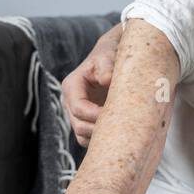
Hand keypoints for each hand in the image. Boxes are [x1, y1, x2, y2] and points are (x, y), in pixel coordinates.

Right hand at [63, 24, 121, 145]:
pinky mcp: (86, 120)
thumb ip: (106, 67)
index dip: (95, 115)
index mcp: (72, 86)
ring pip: (82, 135)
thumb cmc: (109, 55)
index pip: (79, 108)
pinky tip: (120, 133)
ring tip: (122, 131)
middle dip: (99, 129)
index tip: (116, 116)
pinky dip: (102, 139)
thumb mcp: (107, 56)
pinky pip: (89, 138)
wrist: (111, 57)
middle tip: (123, 127)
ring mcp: (77, 113)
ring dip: (100, 137)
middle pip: (79, 126)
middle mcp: (71, 101)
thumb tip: (107, 80)